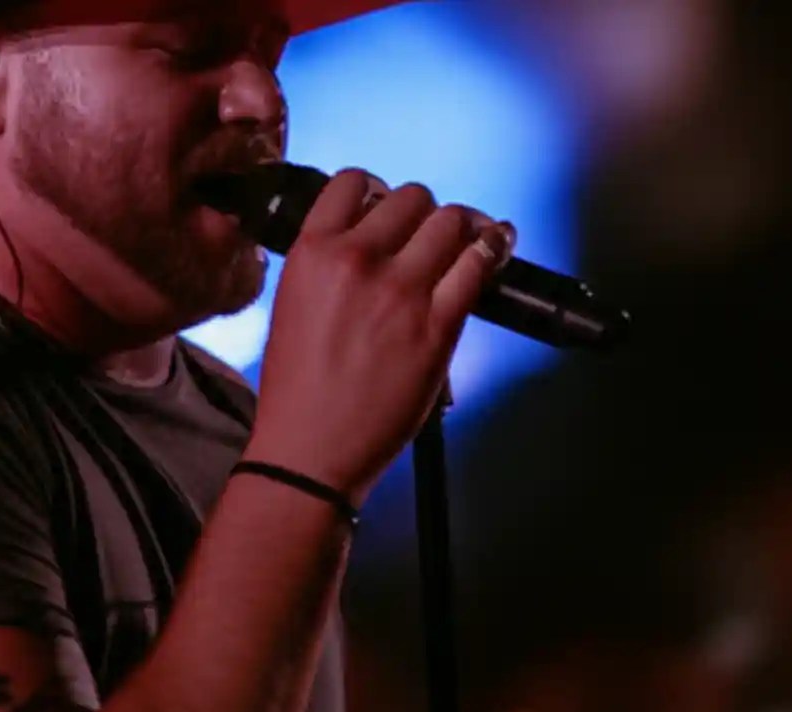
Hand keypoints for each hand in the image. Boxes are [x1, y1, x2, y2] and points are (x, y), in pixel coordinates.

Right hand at [246, 169, 514, 504]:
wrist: (310, 449)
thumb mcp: (293, 305)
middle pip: (411, 196)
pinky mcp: (438, 325)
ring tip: (466, 238)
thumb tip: (368, 238)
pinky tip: (497, 246)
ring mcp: (401, 292)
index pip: (352, 182)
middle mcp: (357, 260)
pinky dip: (493, 248)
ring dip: (460, 227)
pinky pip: (478, 264)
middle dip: (421, 211)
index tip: (384, 206)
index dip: (374, 190)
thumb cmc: (297, 389)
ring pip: (450, 220)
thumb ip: (328, 264)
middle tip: (425, 233)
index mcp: (312, 253)